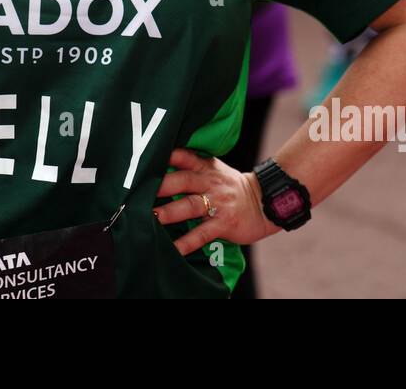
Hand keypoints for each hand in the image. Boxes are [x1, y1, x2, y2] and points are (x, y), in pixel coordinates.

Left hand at [154, 148, 278, 255]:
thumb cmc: (232, 187)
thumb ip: (192, 167)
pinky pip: (202, 233)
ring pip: (189, 206)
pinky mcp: (224, 223)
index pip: (184, 156)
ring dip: (169, 212)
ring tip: (152, 217)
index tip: (147, 159)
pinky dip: (187, 242)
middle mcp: (210, 183)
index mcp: (206, 167)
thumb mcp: (215, 170)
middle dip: (161, 186)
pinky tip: (174, 249)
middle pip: (182, 181)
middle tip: (139, 191)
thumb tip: (160, 168)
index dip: (166, 156)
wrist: (266, 201)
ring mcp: (217, 203)